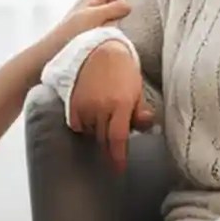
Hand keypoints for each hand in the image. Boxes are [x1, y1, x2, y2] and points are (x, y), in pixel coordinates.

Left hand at [49, 0, 140, 44]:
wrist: (51, 53)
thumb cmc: (69, 34)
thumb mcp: (92, 18)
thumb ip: (111, 9)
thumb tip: (130, 4)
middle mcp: (94, 4)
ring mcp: (94, 17)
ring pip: (116, 4)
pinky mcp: (94, 31)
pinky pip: (115, 18)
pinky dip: (125, 15)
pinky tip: (134, 22)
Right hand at [68, 41, 154, 171]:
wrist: (99, 51)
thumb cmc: (123, 71)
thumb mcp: (137, 91)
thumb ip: (140, 112)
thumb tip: (147, 127)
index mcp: (120, 105)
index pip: (117, 139)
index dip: (118, 157)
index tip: (119, 169)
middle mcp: (100, 108)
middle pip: (103, 140)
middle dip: (110, 149)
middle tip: (115, 154)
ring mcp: (84, 106)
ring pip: (91, 133)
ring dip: (99, 135)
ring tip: (106, 126)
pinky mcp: (72, 105)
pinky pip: (79, 126)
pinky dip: (86, 127)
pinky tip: (93, 121)